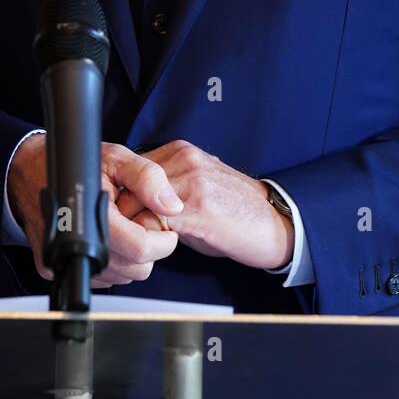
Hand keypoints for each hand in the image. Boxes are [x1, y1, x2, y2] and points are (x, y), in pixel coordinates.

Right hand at [7, 135, 183, 284]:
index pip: (141, 250)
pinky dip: (111, 263)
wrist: (28, 171)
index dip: (164, 242)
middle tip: (143, 223)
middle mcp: (74, 245)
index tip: (168, 230)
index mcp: (92, 217)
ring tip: (121, 227)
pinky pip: (99, 279)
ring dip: (130, 257)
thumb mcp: (115, 157)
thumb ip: (147, 177)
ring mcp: (62, 260)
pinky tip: (106, 238)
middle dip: (148, 249)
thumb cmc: (72, 162)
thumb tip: (171, 205)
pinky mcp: (54, 268)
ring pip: (119, 278)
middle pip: (135, 270)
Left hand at [115, 141, 293, 270]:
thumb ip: (164, 191)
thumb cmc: (235, 212)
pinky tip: (165, 246)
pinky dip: (152, 239)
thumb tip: (131, 206)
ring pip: (138, 205)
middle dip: (125, 214)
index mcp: (181, 152)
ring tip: (146, 243)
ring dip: (137, 228)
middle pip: (129, 186)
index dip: (124, 200)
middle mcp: (184, 159)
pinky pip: (156, 223)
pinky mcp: (198, 207)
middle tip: (129, 235)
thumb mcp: (195, 190)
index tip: (125, 219)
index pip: (130, 171)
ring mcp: (191, 181)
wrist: (275, 224)